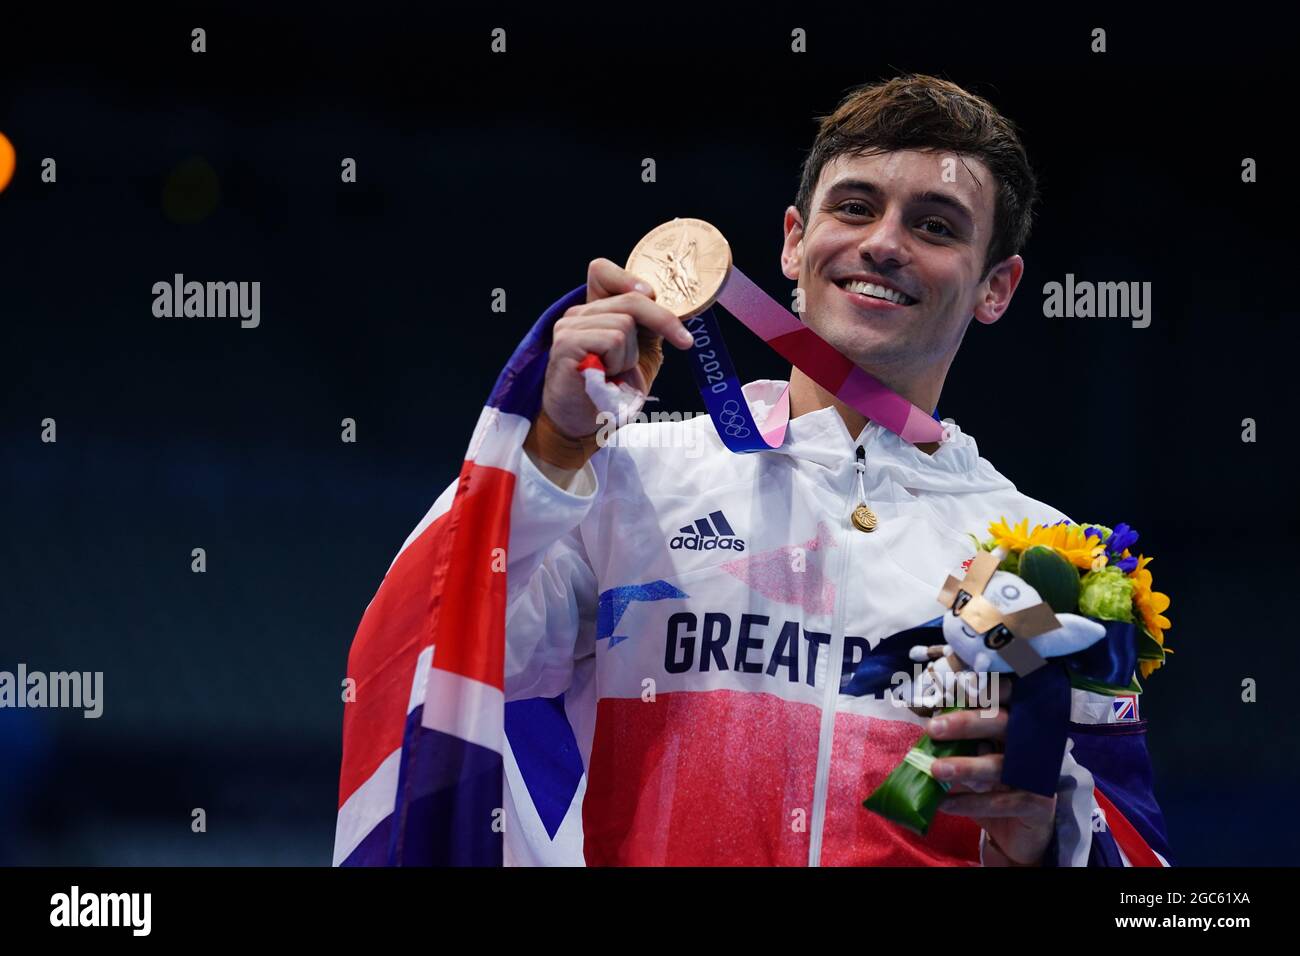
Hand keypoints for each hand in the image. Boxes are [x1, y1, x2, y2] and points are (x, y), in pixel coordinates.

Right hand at [527, 258, 694, 467]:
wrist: (583, 425)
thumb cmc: (609, 392)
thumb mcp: (638, 355)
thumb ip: (648, 328)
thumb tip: (672, 306)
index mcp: (593, 311)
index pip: (601, 271)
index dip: (629, 278)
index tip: (653, 296)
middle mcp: (578, 313)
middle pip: (631, 297)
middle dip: (663, 320)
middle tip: (684, 341)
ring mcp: (569, 325)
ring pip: (625, 321)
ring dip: (630, 355)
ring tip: (614, 374)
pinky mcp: (567, 342)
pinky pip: (613, 338)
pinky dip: (618, 361)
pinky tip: (604, 376)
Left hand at [927, 679, 1056, 866]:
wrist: (1017, 831)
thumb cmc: (991, 784)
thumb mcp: (974, 756)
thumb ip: (958, 739)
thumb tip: (926, 721)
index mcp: (1015, 722)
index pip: (1005, 697)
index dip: (987, 688)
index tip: (957, 682)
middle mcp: (1031, 742)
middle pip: (1002, 724)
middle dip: (966, 723)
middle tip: (933, 728)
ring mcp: (1039, 772)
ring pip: (999, 764)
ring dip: (965, 766)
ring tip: (935, 770)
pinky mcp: (1039, 803)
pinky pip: (1002, 802)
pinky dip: (971, 803)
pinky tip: (945, 804)